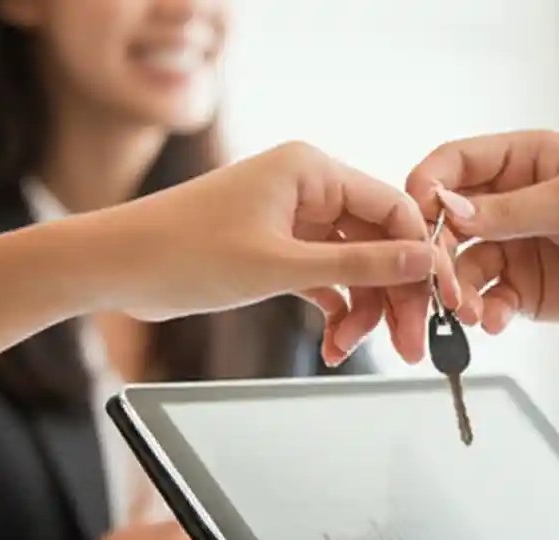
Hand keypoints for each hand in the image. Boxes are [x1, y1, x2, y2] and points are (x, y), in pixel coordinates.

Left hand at [89, 141, 445, 364]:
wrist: (116, 267)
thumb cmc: (184, 251)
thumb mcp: (282, 265)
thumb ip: (359, 266)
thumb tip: (423, 261)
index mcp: (311, 170)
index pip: (394, 209)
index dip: (423, 258)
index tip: (442, 302)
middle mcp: (308, 188)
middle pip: (379, 243)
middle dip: (395, 296)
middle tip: (410, 345)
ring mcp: (294, 220)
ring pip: (355, 268)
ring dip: (363, 312)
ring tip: (348, 351)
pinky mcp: (279, 250)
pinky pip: (328, 281)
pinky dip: (335, 313)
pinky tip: (333, 345)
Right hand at [401, 130, 558, 338]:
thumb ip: (510, 210)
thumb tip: (448, 208)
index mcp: (521, 159)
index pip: (454, 162)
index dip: (429, 185)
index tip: (418, 216)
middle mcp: (507, 200)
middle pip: (446, 220)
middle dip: (437, 251)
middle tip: (441, 280)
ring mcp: (512, 244)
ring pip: (460, 265)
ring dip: (458, 290)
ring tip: (472, 312)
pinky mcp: (521, 286)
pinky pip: (486, 299)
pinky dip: (485, 312)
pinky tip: (496, 321)